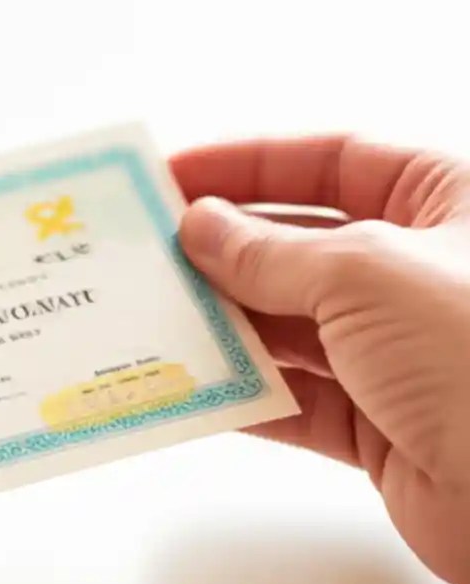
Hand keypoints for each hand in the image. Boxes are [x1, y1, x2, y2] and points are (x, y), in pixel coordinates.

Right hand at [173, 136, 469, 583]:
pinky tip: (191, 385)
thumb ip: (269, 252)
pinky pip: (295, 400)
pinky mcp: (383, 424)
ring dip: (223, 323)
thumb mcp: (365, 273)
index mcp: (450, 203)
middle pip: (300, 245)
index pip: (333, 159)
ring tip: (152, 315)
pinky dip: (242, 394)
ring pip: (290, 325)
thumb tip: (201, 228)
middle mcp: (425, 272)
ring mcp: (403, 352)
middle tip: (144, 252)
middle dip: (222, 249)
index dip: (248, 163)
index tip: (172, 174)